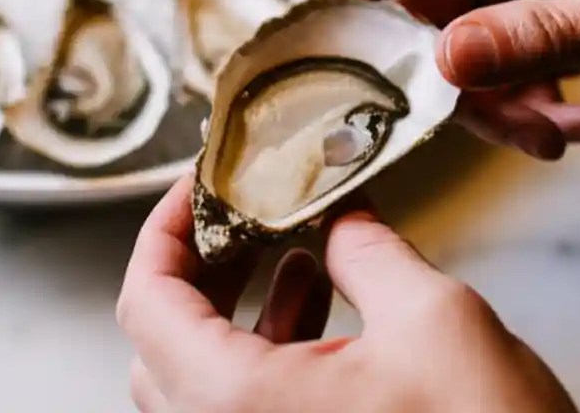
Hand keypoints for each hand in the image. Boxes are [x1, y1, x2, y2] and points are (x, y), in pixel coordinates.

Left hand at [117, 177, 576, 412]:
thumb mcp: (433, 321)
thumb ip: (368, 253)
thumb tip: (340, 217)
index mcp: (234, 401)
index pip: (146, 301)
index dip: (164, 230)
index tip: (197, 188)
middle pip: (162, 342)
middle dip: (201, 267)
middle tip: (242, 215)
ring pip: (201, 380)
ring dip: (236, 310)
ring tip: (291, 254)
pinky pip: (243, 410)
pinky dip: (264, 355)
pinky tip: (319, 308)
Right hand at [327, 0, 579, 158]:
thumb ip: (533, 37)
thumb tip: (444, 61)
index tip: (332, 35)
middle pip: (429, 8)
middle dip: (451, 76)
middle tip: (476, 119)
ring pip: (466, 55)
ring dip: (504, 106)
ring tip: (563, 127)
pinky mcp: (542, 26)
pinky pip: (505, 75)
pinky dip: (534, 110)